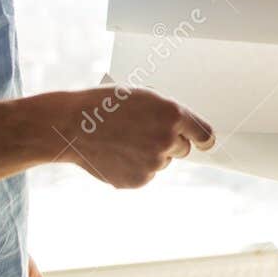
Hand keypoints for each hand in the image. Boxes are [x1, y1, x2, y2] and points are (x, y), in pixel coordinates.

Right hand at [48, 87, 214, 188]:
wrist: (72, 126)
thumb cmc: (106, 105)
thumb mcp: (143, 97)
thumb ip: (168, 113)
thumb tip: (186, 129)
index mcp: (173, 115)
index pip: (204, 134)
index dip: (204, 140)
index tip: (204, 144)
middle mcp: (168, 140)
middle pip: (183, 149)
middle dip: (169, 142)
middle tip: (143, 133)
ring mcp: (153, 162)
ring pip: (162, 161)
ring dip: (150, 154)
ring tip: (123, 141)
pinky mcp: (138, 179)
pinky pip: (146, 174)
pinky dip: (135, 167)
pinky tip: (117, 154)